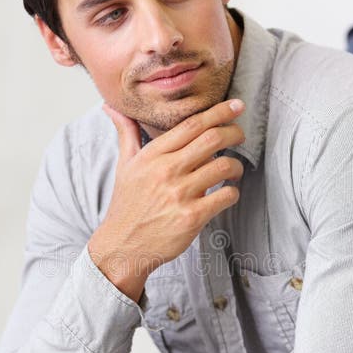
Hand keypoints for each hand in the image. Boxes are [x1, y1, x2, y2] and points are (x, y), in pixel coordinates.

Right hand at [89, 98, 244, 299]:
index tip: (236, 106)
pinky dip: (233, 193)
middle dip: (234, 133)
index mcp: (153, 155)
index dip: (219, 112)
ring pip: (224, 166)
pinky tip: (227, 194)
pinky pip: (226, 196)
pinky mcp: (192, 217)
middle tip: (240, 136)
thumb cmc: (127, 205)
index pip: (191, 124)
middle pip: (212, 139)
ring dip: (236, 166)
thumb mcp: (124, 166)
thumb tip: (111, 108)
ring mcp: (180, 194)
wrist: (123, 245)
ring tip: (234, 170)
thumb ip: (126, 134)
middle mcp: (166, 171)